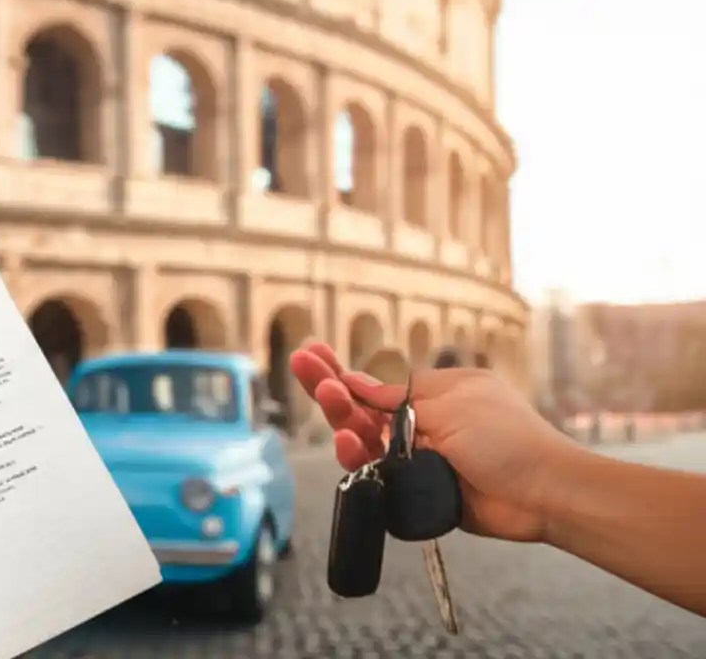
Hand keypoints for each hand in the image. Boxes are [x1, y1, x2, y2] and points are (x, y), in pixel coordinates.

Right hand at [290, 342, 581, 542]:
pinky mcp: (415, 490)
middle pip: (363, 409)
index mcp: (435, 394)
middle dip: (331, 388)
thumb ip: (395, 398)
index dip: (342, 370)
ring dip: (344, 424)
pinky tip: (348, 444)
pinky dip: (359, 461)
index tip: (311, 353)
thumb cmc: (506, 438)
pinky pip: (377, 476)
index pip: (377, 382)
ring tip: (333, 411)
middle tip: (303, 367)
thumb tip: (357, 382)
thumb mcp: (450, 403)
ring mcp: (418, 458)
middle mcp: (422, 424)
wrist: (542, 492)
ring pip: (365, 442)